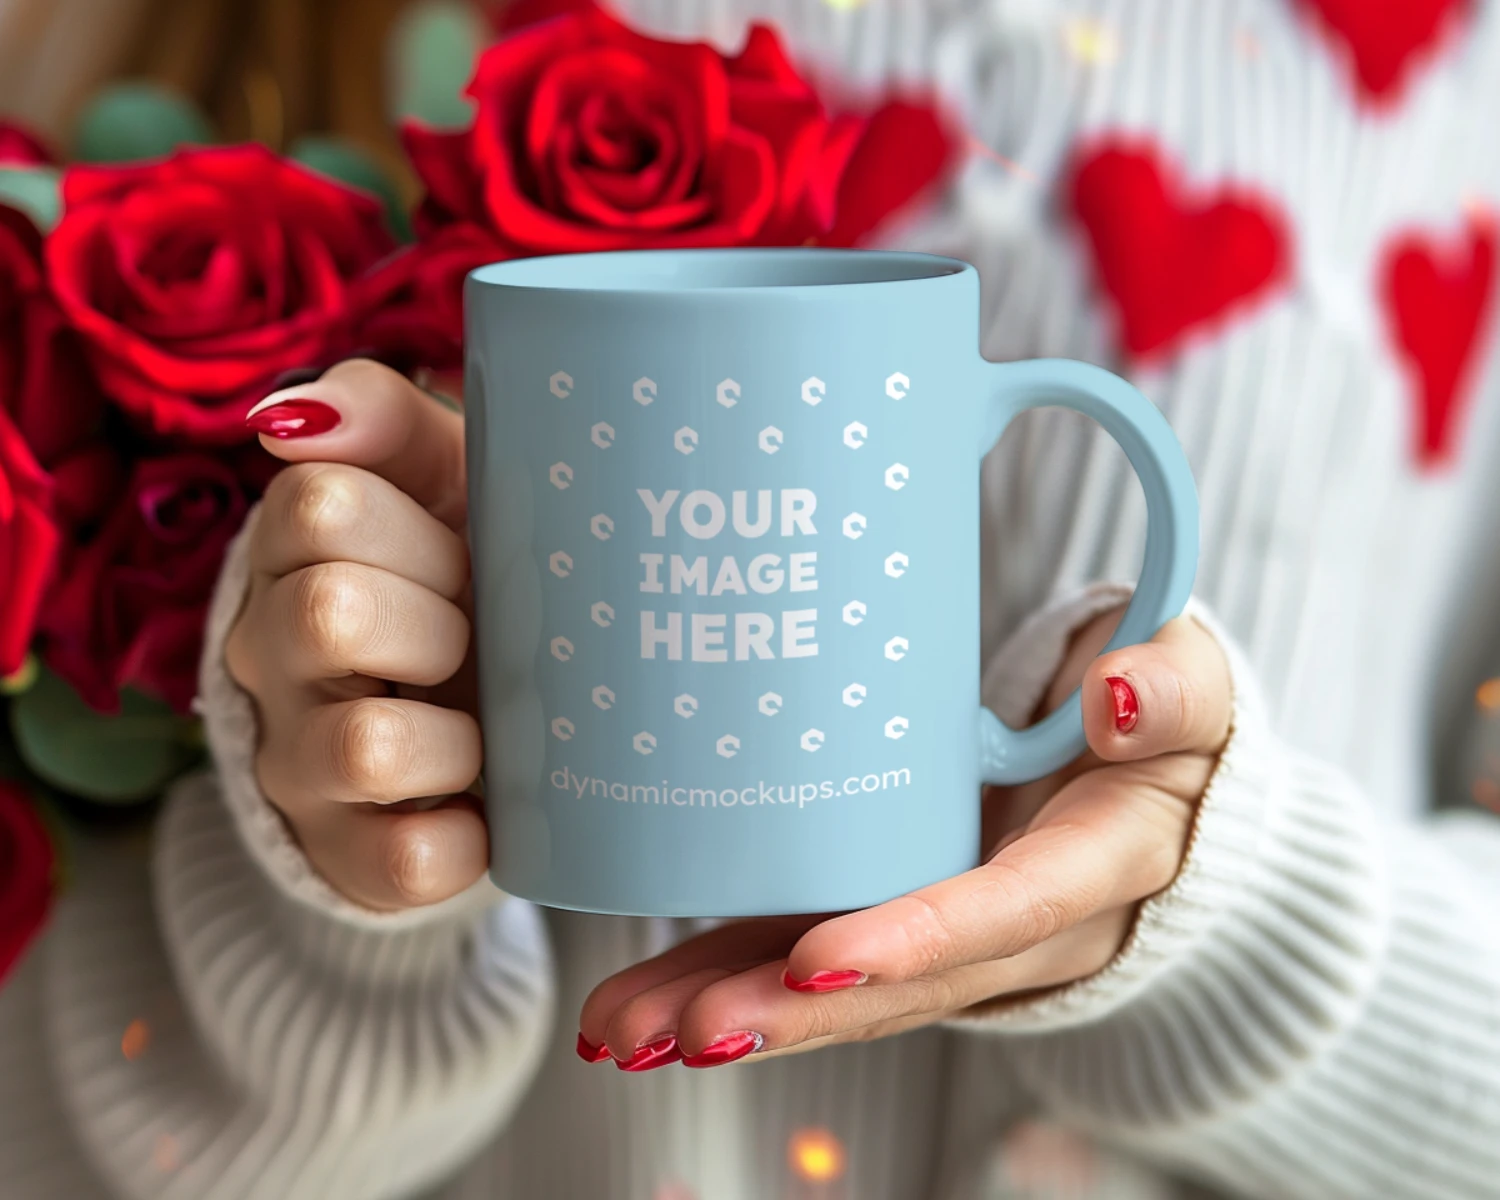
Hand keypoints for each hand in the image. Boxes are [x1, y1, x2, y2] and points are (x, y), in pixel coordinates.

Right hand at [226, 361, 489, 909]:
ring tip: (491, 729)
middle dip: (439, 622)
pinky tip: (491, 808)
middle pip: (330, 614)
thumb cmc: (467, 570)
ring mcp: (300, 760)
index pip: (320, 506)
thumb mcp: (442, 476)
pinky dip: (468, 838)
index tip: (466, 556)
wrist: (475, 707)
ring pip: (366, 747)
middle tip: (479, 635)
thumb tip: (296, 414)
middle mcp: (272, 654)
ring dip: (461, 736)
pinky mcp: (349, 856)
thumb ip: (381, 417)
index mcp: (294, 550)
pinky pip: (404, 860)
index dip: (418, 534)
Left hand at [579, 611, 1231, 1069]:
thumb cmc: (1166, 721)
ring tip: (620, 1030)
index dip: (916, 939)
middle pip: (903, 984)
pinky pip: (809, 959)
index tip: (818, 960)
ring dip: (731, 1010)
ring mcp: (950, 932)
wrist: (1155, 784)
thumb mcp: (1193, 689)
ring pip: (841, 990)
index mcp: (1099, 866)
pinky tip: (636, 1009)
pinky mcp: (894, 916)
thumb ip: (1171, 690)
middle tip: (685, 1025)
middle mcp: (1018, 926)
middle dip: (790, 1012)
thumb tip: (1115, 696)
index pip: (1006, 911)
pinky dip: (723, 982)